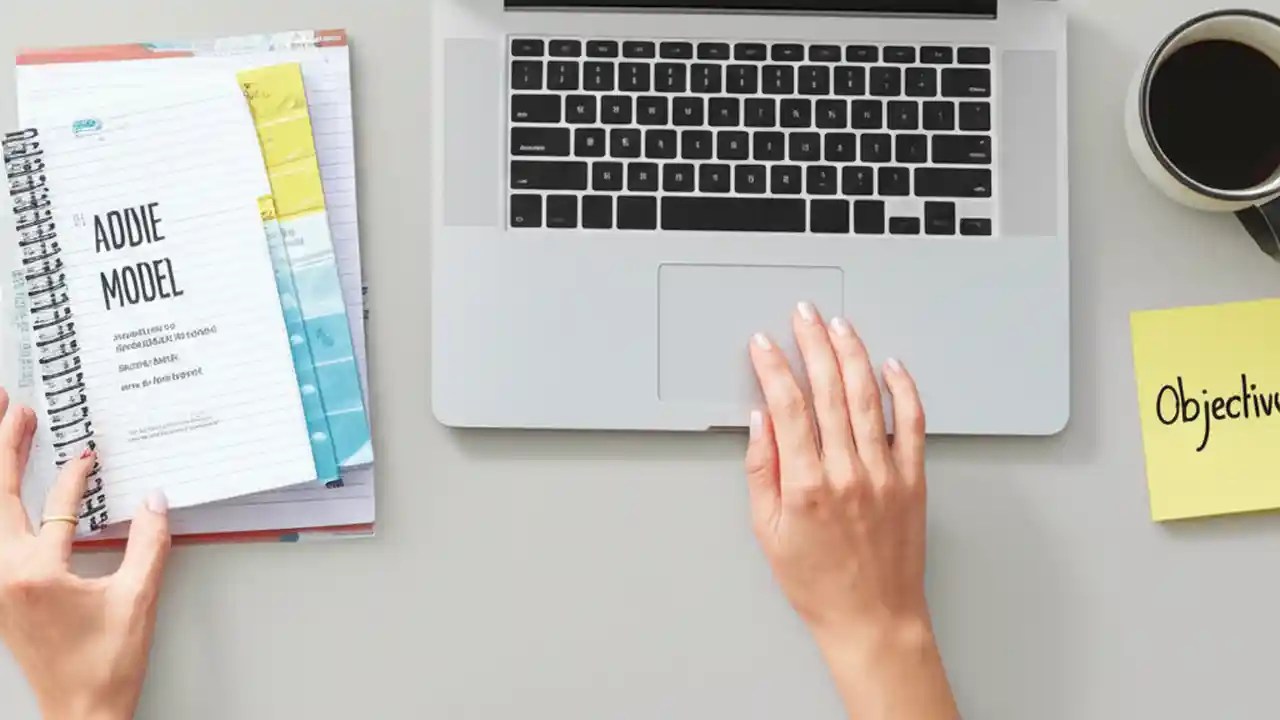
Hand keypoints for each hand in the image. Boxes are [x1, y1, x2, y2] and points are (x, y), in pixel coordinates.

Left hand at [0, 389, 170, 719]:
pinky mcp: (0, 594)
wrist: (80, 714)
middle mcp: (4, 576)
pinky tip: (7, 491)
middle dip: (5, 444)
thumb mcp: (137, 600)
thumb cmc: (105, 667)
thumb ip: (150, 544)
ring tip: (4, 433)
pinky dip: (0, 504)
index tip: (89, 452)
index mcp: (34, 574)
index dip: (74, 474)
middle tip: (16, 407)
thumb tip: (155, 501)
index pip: (56, 507)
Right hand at [745, 304, 957, 719]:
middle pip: (827, 389)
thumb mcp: (768, 533)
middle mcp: (848, 472)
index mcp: (807, 485)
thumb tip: (760, 423)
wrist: (873, 618)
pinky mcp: (912, 479)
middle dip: (812, 344)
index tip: (764, 345)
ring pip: (867, 396)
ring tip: (839, 326)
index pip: (787, 406)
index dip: (773, 367)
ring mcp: (885, 473)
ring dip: (852, 354)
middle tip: (803, 315)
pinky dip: (902, 389)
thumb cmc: (820, 584)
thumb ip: (762, 472)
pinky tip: (891, 366)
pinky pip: (910, 422)